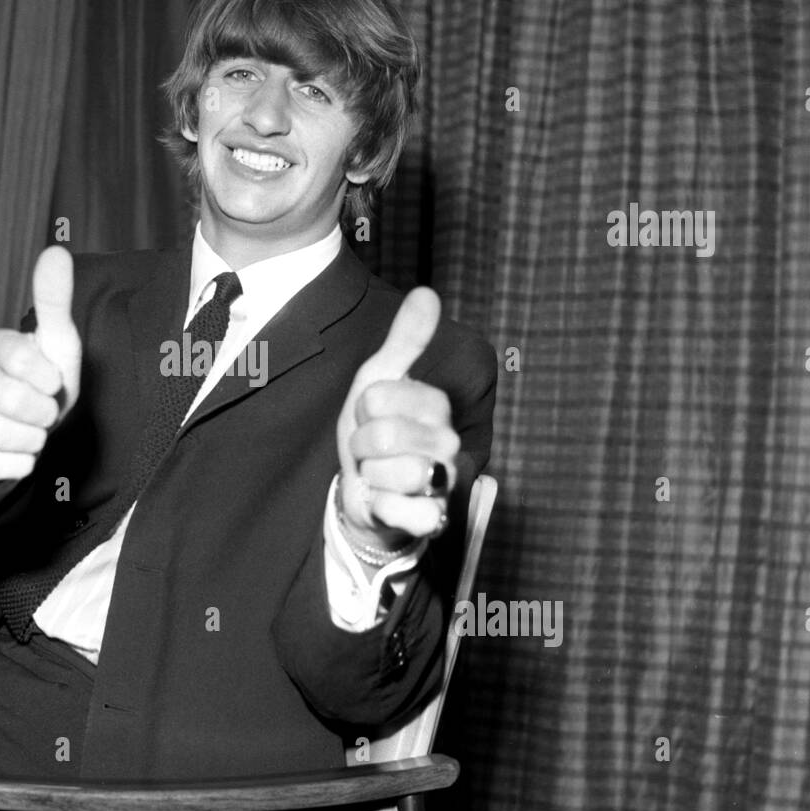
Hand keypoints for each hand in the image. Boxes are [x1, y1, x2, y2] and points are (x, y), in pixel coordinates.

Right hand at [0, 246, 82, 483]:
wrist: (31, 426)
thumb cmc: (44, 380)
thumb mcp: (58, 341)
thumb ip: (54, 300)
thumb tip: (56, 250)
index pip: (19, 359)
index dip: (46, 378)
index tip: (53, 381)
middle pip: (9, 401)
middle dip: (42, 413)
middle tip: (45, 410)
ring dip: (29, 439)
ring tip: (31, 430)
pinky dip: (15, 464)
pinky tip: (18, 451)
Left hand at [335, 288, 458, 548]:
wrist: (364, 492)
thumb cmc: (373, 432)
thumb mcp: (378, 380)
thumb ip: (405, 341)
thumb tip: (428, 291)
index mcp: (435, 405)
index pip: (378, 396)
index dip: (361, 409)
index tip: (368, 416)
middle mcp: (448, 441)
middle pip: (385, 434)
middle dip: (362, 445)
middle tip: (370, 450)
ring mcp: (443, 481)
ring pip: (396, 472)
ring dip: (371, 477)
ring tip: (378, 475)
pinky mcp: (433, 518)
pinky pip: (406, 511)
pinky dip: (385, 508)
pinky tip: (387, 504)